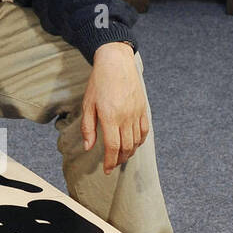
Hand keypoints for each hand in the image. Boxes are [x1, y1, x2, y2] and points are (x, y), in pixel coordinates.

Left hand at [81, 42, 148, 172]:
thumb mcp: (88, 104)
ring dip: (129, 152)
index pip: (112, 147)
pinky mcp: (143, 108)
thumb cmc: (98, 83)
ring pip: (136, 141)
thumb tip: (88, 147)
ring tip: (121, 156)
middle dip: (119, 159)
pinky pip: (144, 130)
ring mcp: (136, 113)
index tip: (107, 170)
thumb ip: (88, 128)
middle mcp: (125, 117)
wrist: (116, 62)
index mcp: (110, 117)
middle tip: (113, 164)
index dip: (110, 161)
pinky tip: (133, 144)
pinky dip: (140, 141)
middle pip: (126, 147)